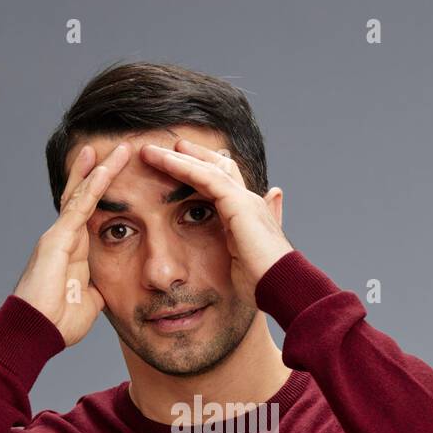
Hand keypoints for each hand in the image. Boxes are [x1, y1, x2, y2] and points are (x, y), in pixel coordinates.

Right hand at [12, 142, 131, 345]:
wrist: (37, 331)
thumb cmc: (58, 322)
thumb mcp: (91, 301)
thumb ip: (99, 286)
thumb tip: (109, 283)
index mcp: (72, 250)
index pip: (90, 213)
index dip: (103, 193)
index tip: (121, 175)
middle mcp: (64, 237)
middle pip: (84, 195)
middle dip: (101, 171)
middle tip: (119, 148)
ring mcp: (59, 235)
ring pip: (82, 193)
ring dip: (101, 169)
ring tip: (118, 148)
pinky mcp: (57, 238)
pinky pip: (79, 206)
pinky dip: (94, 185)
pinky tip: (106, 167)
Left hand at [139, 139, 293, 310]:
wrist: (282, 287)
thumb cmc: (263, 282)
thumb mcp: (245, 260)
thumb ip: (241, 240)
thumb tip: (261, 216)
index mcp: (248, 214)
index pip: (224, 182)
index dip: (202, 169)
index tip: (179, 161)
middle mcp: (248, 201)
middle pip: (217, 167)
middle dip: (191, 155)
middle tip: (168, 145)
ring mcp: (244, 200)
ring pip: (206, 168)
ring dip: (177, 158)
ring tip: (150, 151)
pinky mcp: (238, 204)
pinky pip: (205, 178)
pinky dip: (182, 167)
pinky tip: (163, 160)